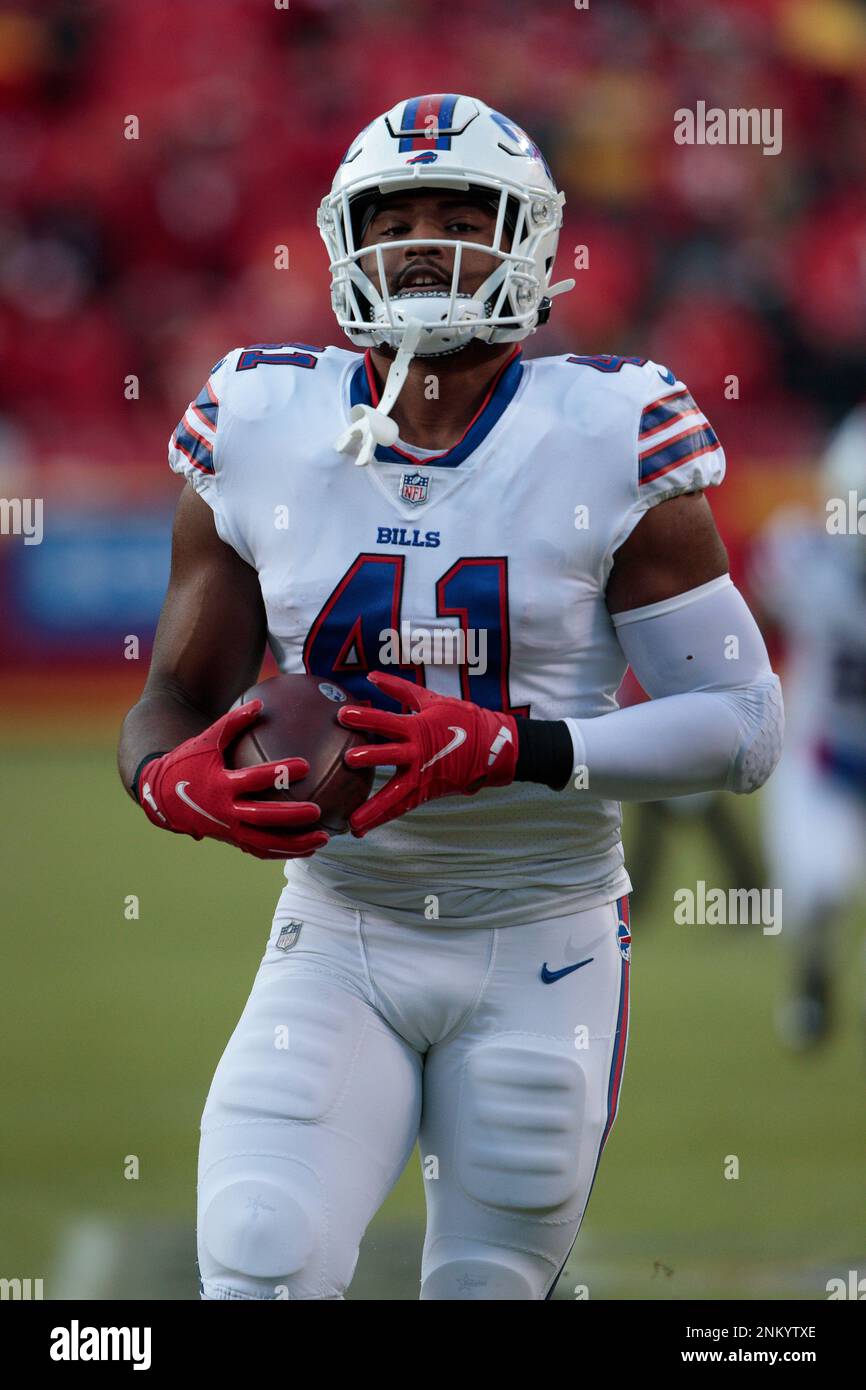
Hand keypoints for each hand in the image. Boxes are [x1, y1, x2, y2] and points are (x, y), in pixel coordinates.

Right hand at [137, 701, 328, 858]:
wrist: (163, 796)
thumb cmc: (188, 763)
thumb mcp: (206, 740)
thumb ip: (233, 722)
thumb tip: (260, 703)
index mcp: (220, 784)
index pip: (254, 780)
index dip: (278, 773)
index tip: (305, 766)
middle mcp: (225, 811)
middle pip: (262, 818)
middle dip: (291, 816)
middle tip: (317, 811)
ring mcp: (229, 830)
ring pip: (265, 843)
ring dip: (294, 844)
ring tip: (322, 839)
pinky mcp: (232, 840)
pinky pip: (260, 850)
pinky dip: (283, 851)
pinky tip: (307, 849)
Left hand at [336, 672, 517, 836]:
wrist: (493, 748)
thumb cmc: (462, 719)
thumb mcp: (432, 700)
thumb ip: (399, 689)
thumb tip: (371, 675)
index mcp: (418, 728)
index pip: (387, 721)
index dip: (366, 717)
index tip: (343, 715)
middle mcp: (418, 753)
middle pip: (390, 755)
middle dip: (370, 757)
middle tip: (348, 759)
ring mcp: (423, 775)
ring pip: (395, 793)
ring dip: (374, 808)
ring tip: (353, 822)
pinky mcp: (427, 792)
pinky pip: (402, 807)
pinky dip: (383, 817)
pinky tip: (363, 828)